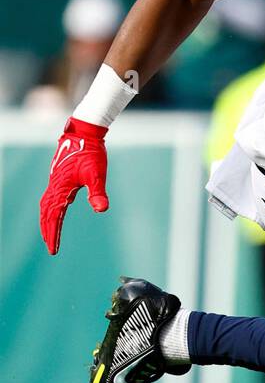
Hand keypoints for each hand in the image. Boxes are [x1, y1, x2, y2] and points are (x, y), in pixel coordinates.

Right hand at [39, 117, 108, 254]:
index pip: (54, 216)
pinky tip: (58, 210)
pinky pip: (50, 197)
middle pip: (46, 213)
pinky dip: (50, 208)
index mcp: (61, 188)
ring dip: (47, 220)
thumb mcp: (97, 174)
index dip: (53, 234)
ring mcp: (55, 181)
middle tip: (51, 247)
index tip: (53, 249)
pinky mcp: (58, 177)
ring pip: (46, 205)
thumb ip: (97, 192)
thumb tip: (101, 210)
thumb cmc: (91, 152)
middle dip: (47, 231)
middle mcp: (54, 186)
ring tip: (49, 233)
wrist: (84, 133)